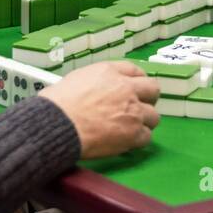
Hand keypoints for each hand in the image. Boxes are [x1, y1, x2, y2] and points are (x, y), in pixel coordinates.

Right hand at [39, 61, 159, 158]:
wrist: (58, 124)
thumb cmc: (58, 103)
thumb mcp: (76, 79)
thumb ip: (97, 82)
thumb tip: (99, 91)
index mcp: (110, 72)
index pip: (135, 70)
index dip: (138, 81)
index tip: (136, 89)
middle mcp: (126, 88)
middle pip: (153, 90)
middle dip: (147, 100)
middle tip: (138, 109)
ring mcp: (133, 111)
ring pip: (154, 116)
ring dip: (144, 122)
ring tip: (130, 128)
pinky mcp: (133, 133)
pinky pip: (146, 137)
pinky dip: (138, 140)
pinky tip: (126, 142)